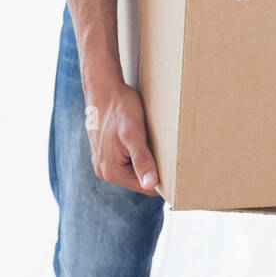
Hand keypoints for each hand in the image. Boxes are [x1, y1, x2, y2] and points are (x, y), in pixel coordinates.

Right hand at [84, 78, 159, 195]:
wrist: (103, 88)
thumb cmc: (120, 109)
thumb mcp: (134, 135)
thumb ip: (142, 161)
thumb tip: (150, 185)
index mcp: (112, 172)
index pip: (146, 188)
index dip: (161, 178)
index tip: (172, 164)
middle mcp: (104, 171)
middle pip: (139, 179)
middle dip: (151, 166)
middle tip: (161, 147)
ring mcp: (103, 162)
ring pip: (133, 168)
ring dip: (144, 157)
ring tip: (149, 140)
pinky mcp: (104, 152)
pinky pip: (125, 159)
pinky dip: (135, 151)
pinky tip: (139, 136)